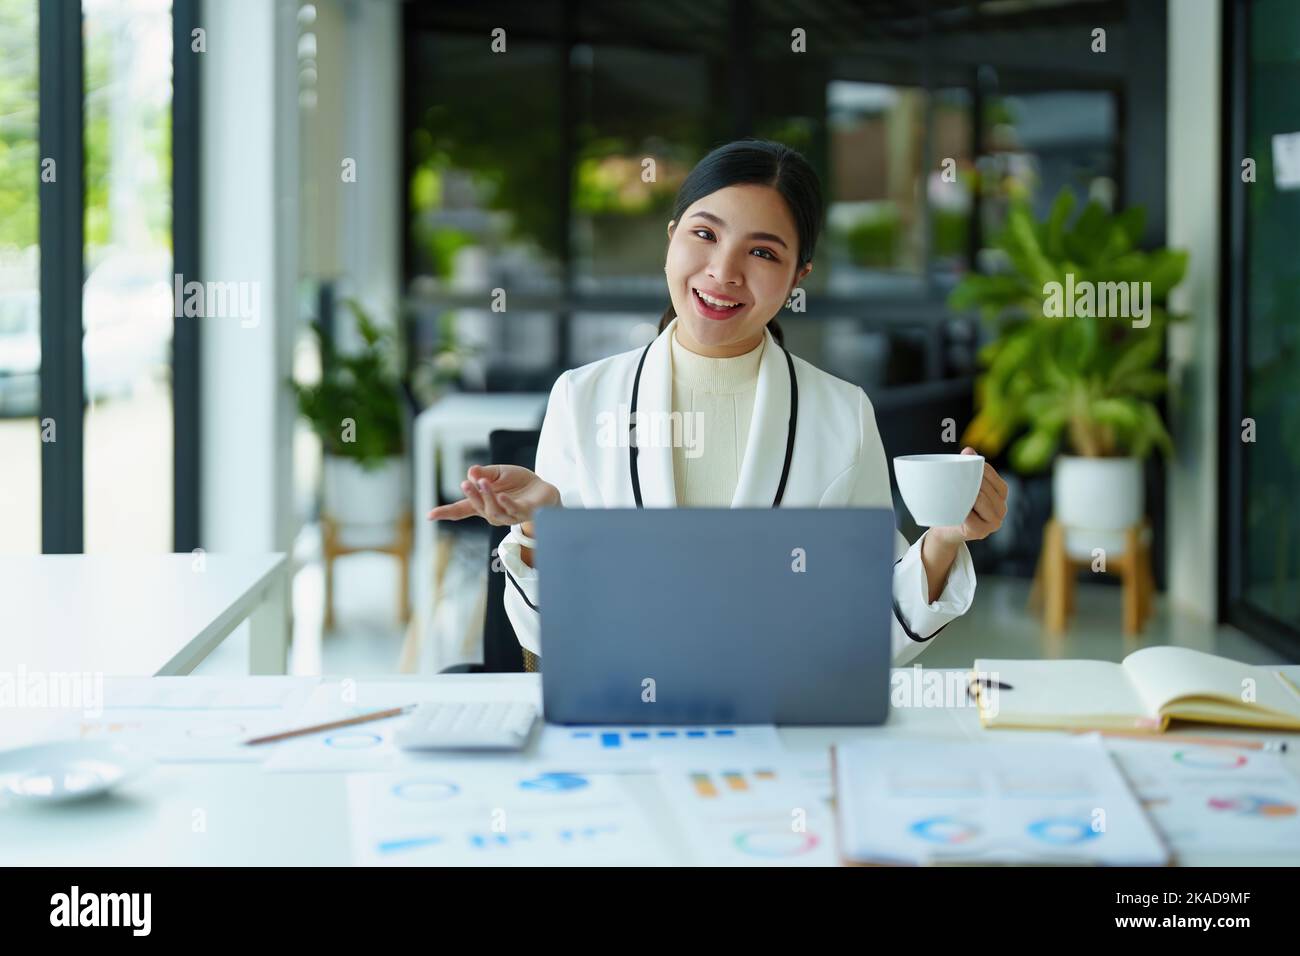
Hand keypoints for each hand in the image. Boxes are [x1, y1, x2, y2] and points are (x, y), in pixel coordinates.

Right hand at [425, 464, 559, 527]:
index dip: (446, 513)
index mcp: (483, 504)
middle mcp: (493, 513)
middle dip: (471, 495)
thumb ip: (485, 473)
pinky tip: (501, 495)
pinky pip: (513, 510)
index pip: (462, 509)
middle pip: (477, 507)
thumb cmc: (518, 483)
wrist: (543, 489)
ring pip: (493, 510)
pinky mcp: (525, 513)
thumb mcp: (499, 473)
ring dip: (487, 496)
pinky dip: (506, 503)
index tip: (429, 515)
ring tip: (484, 481)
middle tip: (466, 483)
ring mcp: (509, 516)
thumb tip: (471, 472)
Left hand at [934, 446, 1007, 543]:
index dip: (976, 469)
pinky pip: (971, 517)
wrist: (945, 529)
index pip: (991, 475)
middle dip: (969, 483)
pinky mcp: (981, 532)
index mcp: (1001, 493)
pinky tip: (956, 511)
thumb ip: (968, 468)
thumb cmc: (956, 504)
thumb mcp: (963, 484)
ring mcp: (994, 522)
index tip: (962, 466)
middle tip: (954, 483)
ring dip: (966, 497)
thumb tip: (969, 450)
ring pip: (981, 500)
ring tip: (955, 496)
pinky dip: (962, 513)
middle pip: (985, 488)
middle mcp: (1002, 508)